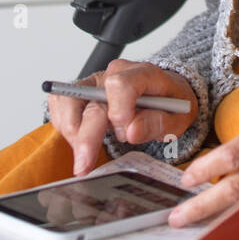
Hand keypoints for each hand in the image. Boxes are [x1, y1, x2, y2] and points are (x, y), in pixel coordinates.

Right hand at [48, 59, 197, 176]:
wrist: (164, 95)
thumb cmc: (171, 105)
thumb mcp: (178, 118)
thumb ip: (157, 123)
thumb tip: (131, 131)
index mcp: (141, 73)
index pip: (120, 84)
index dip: (119, 109)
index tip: (124, 131)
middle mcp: (113, 74)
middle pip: (90, 99)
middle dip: (86, 136)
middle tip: (84, 166)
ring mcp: (95, 81)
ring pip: (68, 101)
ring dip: (73, 133)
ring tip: (85, 155)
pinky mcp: (80, 91)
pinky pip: (60, 105)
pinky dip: (65, 127)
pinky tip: (80, 141)